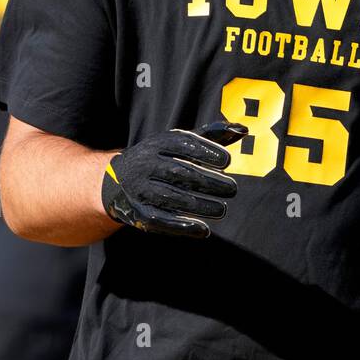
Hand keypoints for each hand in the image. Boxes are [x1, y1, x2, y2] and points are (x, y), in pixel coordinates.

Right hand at [102, 121, 246, 237]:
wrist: (117, 180)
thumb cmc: (162, 158)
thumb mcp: (180, 143)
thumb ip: (212, 136)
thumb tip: (243, 130)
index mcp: (158, 143)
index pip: (183, 144)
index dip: (206, 152)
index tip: (227, 162)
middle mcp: (146, 164)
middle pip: (180, 173)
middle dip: (209, 182)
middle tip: (232, 189)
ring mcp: (140, 189)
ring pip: (172, 198)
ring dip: (200, 206)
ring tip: (222, 210)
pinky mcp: (138, 212)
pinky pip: (162, 220)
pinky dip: (183, 226)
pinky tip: (204, 230)